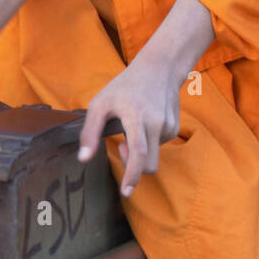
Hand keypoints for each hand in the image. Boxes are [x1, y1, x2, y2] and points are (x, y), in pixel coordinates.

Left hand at [78, 55, 181, 197]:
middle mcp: (156, 122)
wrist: (159, 67)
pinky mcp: (175, 125)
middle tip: (121, 147)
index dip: (132, 174)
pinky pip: (160, 145)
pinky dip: (150, 141)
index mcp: (136, 116)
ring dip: (141, 150)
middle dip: (134, 168)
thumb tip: (84, 159)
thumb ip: (90, 132)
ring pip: (154, 154)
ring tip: (133, 127)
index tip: (126, 191)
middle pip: (149, 164)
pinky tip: (146, 123)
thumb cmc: (126, 86)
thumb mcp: (101, 103)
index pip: (139, 152)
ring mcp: (168, 124)